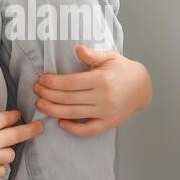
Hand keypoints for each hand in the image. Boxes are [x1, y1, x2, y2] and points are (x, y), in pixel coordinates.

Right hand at [0, 67, 43, 179]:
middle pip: (19, 135)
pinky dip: (0, 166)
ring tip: (5, 145)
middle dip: (31, 130)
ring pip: (10, 155)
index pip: (11, 118)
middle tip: (39, 127)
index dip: (14, 115)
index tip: (16, 115)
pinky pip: (1, 171)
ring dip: (9, 149)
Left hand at [32, 45, 151, 136]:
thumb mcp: (110, 56)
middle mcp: (103, 97)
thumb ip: (93, 55)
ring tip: (40, 104)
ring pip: (73, 114)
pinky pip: (88, 130)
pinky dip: (73, 128)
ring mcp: (105, 112)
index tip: (41, 79)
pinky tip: (61, 122)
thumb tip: (78, 50)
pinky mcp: (108, 123)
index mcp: (101, 79)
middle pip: (68, 98)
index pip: (70, 83)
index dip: (52, 82)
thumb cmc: (123, 70)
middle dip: (48, 95)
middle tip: (36, 90)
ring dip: (53, 110)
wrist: (143, 87)